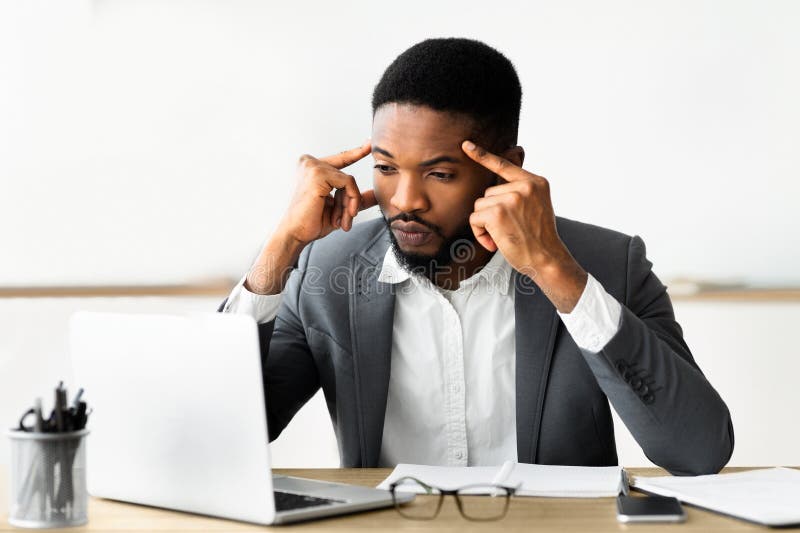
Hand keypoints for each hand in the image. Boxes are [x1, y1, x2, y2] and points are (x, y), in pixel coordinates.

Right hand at [278, 140, 376, 244]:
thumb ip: (355, 199)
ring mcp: (313, 166)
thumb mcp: (339, 208)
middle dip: (350, 200)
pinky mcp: (318, 174)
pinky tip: (344, 214)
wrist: (295, 234)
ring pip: (349, 181)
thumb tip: (377, 195)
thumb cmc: (311, 222)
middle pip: (346, 176)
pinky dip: (351, 200)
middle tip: (346, 220)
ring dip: (350, 204)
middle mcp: (310, 162)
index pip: (340, 159)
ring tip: (342, 221)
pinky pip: (348, 182)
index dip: (356, 152)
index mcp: (311, 167)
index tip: (369, 143)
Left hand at [462, 140, 587, 311]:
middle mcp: (525, 186)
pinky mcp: (498, 212)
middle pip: (488, 192)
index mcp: (536, 182)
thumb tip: (491, 191)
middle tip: (508, 230)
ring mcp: (511, 198)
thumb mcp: (536, 207)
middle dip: (492, 213)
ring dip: (485, 224)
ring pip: (480, 206)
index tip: (465, 144)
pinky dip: (479, 233)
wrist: (548, 259)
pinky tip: (495, 242)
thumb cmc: (539, 238)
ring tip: (504, 236)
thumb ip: (519, 194)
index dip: (483, 155)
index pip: (505, 165)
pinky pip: (475, 218)